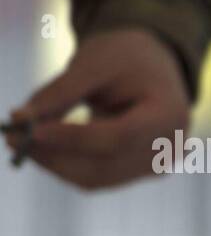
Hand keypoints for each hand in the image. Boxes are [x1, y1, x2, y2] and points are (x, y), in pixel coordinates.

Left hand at [4, 28, 189, 189]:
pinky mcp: (139, 173)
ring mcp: (157, 166)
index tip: (30, 131)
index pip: (119, 137)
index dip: (73, 138)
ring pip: (96, 178)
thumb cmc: (126, 57)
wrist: (156, 66)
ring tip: (21, 139)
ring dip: (55, 163)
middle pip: (105, 166)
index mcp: (170, 115)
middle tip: (12, 138)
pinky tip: (43, 146)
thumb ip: (59, 92)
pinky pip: (96, 178)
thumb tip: (19, 120)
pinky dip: (65, 164)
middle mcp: (169, 149)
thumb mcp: (94, 63)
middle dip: (56, 155)